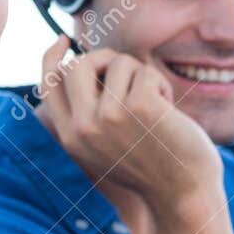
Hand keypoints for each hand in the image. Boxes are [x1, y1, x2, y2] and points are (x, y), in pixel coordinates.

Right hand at [36, 35, 221, 211]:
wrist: (185, 193)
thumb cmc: (152, 165)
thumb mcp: (106, 145)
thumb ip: (87, 113)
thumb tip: (77, 63)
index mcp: (71, 138)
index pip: (48, 84)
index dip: (52, 56)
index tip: (65, 40)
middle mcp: (83, 128)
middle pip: (77, 64)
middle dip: (104, 59)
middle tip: (128, 72)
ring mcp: (110, 117)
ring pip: (117, 63)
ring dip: (141, 76)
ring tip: (156, 104)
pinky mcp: (139, 107)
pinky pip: (144, 71)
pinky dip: (160, 84)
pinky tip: (169, 109)